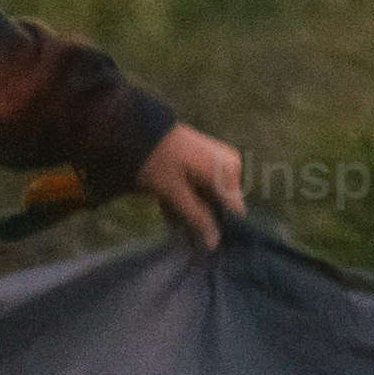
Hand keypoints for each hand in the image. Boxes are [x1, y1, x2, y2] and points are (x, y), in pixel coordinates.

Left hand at [133, 124, 251, 249]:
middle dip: (199, 219)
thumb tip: (215, 244)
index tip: (202, 246)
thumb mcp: (175, 192)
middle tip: (178, 231)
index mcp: (228, 171)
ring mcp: (220, 161)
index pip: (234, 211)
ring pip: (209, 197)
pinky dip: (187, 196)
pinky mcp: (208, 160)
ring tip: (168, 214)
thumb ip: (197, 218)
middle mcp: (230, 165)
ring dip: (189, 209)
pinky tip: (168, 203)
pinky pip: (203, 186)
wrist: (139, 128)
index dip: (219, 229)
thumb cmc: (158, 160)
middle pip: (220, 204)